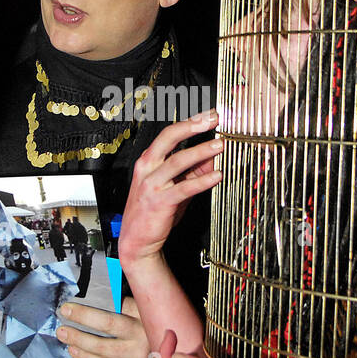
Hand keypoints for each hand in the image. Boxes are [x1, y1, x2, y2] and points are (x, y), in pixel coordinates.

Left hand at [57, 297, 148, 357]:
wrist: (171, 354)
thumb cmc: (152, 326)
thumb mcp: (143, 309)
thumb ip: (123, 303)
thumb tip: (94, 295)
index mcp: (144, 321)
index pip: (110, 317)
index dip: (85, 314)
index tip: (68, 308)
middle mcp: (142, 342)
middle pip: (104, 338)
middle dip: (79, 330)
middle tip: (62, 324)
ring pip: (102, 354)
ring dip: (80, 344)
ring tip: (64, 336)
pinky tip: (75, 351)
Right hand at [117, 110, 221, 268]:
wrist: (136, 241)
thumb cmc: (153, 213)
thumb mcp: (174, 187)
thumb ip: (192, 172)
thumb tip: (212, 157)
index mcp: (148, 161)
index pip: (169, 134)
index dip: (190, 122)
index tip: (208, 115)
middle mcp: (148, 168)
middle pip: (169, 138)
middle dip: (192, 126)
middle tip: (212, 119)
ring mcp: (152, 184)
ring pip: (177, 161)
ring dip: (200, 151)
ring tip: (220, 145)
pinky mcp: (160, 202)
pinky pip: (184, 188)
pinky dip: (202, 181)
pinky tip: (217, 175)